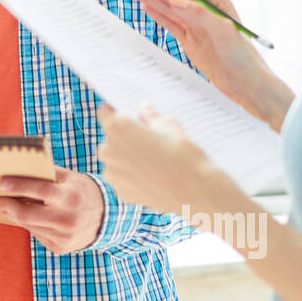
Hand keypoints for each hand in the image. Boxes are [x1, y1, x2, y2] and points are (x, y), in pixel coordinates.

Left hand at [0, 167, 103, 253]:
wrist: (108, 219)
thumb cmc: (82, 191)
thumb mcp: (70, 178)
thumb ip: (47, 173)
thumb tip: (16, 166)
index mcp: (71, 198)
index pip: (41, 190)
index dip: (19, 186)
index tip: (0, 183)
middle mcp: (67, 220)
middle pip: (27, 213)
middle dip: (6, 205)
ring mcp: (64, 237)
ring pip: (28, 225)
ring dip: (12, 214)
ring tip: (1, 204)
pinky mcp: (61, 248)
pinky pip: (36, 234)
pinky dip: (27, 223)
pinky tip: (21, 215)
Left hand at [96, 105, 230, 219]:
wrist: (197, 191)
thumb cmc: (184, 154)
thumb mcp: (170, 126)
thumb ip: (151, 116)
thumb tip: (144, 108)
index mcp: (117, 128)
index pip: (104, 112)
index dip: (115, 111)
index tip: (126, 114)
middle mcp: (108, 150)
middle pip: (110, 137)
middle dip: (124, 136)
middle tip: (146, 139)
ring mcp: (112, 173)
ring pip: (115, 159)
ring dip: (126, 157)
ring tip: (152, 160)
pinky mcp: (120, 191)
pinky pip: (122, 178)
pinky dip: (132, 176)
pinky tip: (152, 176)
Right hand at [127, 0, 292, 131]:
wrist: (247, 85)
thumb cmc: (243, 57)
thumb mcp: (224, 32)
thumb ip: (200, 14)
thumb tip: (176, 0)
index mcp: (216, 3)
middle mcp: (205, 12)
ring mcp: (196, 27)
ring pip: (168, 8)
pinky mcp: (191, 42)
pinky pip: (170, 24)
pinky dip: (157, 15)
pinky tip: (145, 5)